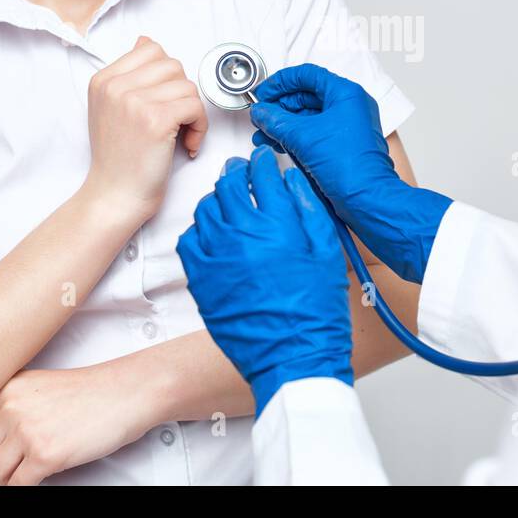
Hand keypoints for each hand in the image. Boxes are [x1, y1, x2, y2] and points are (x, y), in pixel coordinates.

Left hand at [0, 364, 146, 485]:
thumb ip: (10, 410)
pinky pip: (17, 486)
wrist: (126, 393)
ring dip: (5, 482)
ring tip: (22, 477)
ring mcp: (27, 431)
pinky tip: (37, 478)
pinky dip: (23, 488)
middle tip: (5, 475)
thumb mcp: (40, 388)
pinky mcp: (46, 454)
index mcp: (8, 389)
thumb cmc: (91, 393)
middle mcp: (12, 407)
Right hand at [82, 36, 207, 224]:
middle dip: (182, 93)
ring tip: (181, 135)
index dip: (167, 78)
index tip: (165, 102)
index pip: (151, 50)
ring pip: (188, 86)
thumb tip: (146, 41)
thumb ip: (129, 75)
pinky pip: (195, 106)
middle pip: (173, 66)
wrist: (115, 195)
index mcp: (104, 80)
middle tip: (176, 120)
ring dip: (193, 113)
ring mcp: (134, 101)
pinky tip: (187, 144)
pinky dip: (200, 127)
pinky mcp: (155, 120)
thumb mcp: (112, 108)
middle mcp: (115, 87)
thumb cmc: (119, 158)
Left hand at [176, 145, 352, 414]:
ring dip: (218, 199)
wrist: (294, 356)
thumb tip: (292, 180)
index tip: (264, 162)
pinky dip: (200, 230)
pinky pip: (190, 241)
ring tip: (228, 202)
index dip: (264, 163)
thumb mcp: (327, 252)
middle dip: (237, 172)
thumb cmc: (316, 310)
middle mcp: (243, 234)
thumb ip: (309, 209)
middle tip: (241, 172)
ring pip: (206, 209)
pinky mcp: (202, 279)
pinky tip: (212, 233)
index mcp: (278, 224)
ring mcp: (217, 256)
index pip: (263, 175)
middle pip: (228, 185)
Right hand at [249, 64, 450, 282]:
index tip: (263, 93)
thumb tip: (261, 112)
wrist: (367, 199)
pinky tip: (277, 145)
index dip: (280, 82)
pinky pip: (314, 134)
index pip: (307, 75)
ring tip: (264, 134)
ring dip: (284, 124)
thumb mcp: (303, 138)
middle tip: (261, 116)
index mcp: (346, 94)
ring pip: (308, 116)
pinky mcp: (342, 146)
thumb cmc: (350, 168)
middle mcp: (349, 107)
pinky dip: (295, 138)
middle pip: (307, 95)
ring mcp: (347, 127)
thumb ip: (277, 121)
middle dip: (280, 107)